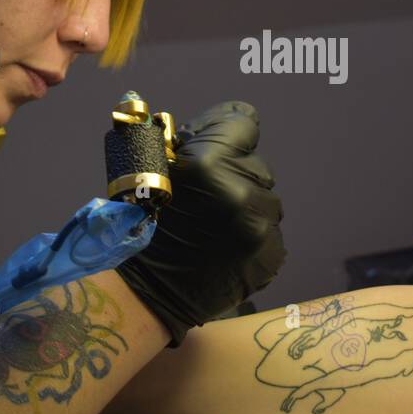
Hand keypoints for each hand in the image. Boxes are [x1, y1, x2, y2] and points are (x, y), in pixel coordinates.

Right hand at [116, 101, 286, 346]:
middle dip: (234, 173)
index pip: (243, 121)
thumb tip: (223, 122)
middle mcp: (240, 194)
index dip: (226, 128)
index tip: (219, 140)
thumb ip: (193, 142)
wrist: (145, 291)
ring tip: (214, 224)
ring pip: (266, 200)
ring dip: (246, 206)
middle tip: (206, 194)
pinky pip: (271, 231)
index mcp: (208, 165)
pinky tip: (225, 245)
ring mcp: (259, 229)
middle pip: (255, 164)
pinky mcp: (270, 257)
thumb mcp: (155, 168)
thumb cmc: (142, 223)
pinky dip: (252, 236)